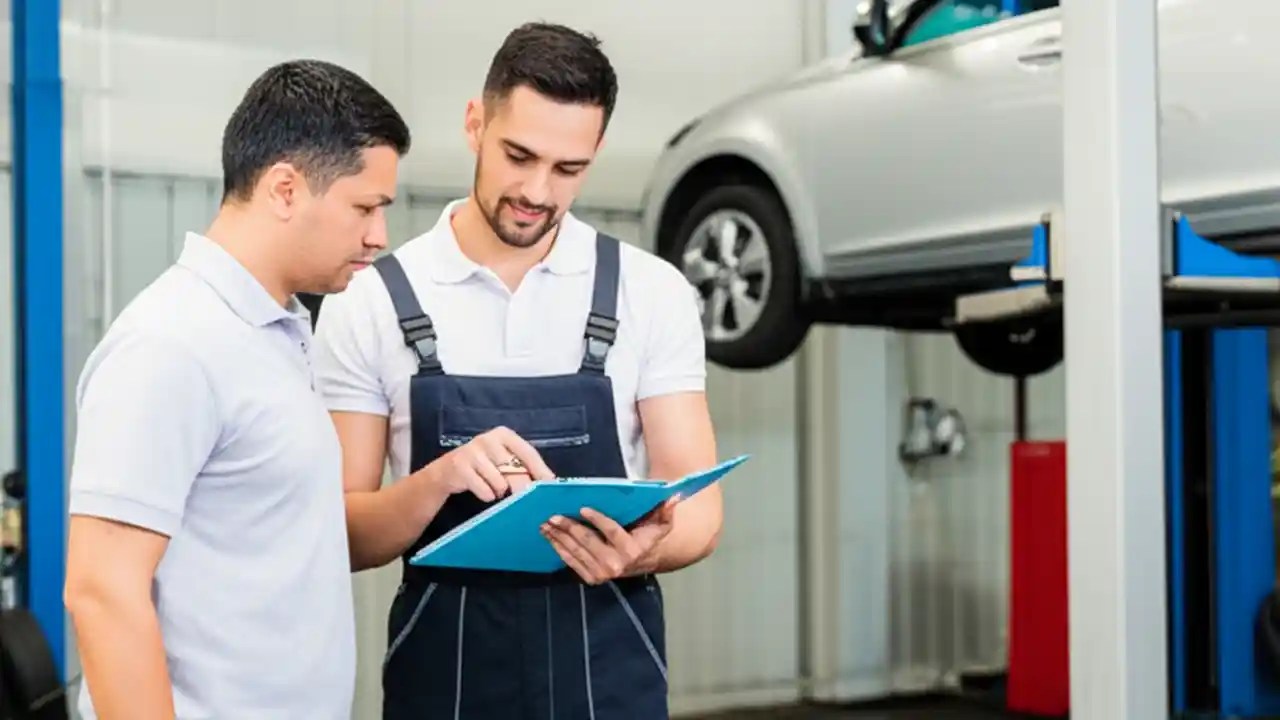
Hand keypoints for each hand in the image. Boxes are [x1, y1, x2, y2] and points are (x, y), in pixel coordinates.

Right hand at [427, 426, 554, 502]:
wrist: (447, 470)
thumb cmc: (484, 465)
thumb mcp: (503, 459)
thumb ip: (523, 466)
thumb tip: (548, 481)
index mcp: (504, 434)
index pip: (528, 452)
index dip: (540, 470)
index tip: (550, 485)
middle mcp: (489, 439)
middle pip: (514, 469)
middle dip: (522, 487)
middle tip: (526, 499)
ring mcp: (473, 452)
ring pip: (499, 482)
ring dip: (501, 492)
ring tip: (497, 489)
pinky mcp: (460, 466)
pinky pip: (484, 490)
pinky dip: (487, 495)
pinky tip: (483, 490)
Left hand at [540, 497, 678, 583]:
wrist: (643, 560)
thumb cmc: (648, 536)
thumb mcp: (661, 524)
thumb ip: (666, 510)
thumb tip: (674, 496)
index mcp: (631, 550)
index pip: (612, 532)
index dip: (598, 520)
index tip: (583, 508)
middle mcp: (615, 564)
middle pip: (588, 542)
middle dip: (569, 528)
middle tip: (554, 515)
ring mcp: (601, 573)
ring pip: (576, 551)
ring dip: (559, 537)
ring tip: (546, 523)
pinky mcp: (591, 577)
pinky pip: (571, 561)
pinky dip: (558, 548)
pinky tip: (549, 536)